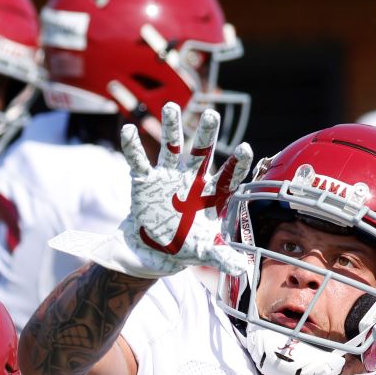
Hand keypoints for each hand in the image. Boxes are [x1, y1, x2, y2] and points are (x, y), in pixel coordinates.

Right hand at [50, 102, 252, 279]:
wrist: (151, 253)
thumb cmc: (182, 250)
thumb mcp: (202, 253)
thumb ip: (220, 255)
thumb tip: (242, 267)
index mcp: (209, 197)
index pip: (227, 178)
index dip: (236, 165)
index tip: (246, 149)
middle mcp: (191, 182)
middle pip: (201, 154)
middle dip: (206, 135)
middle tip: (211, 115)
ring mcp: (168, 178)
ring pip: (171, 148)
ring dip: (171, 129)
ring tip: (170, 107)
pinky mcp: (145, 181)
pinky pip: (138, 160)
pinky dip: (133, 146)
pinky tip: (129, 130)